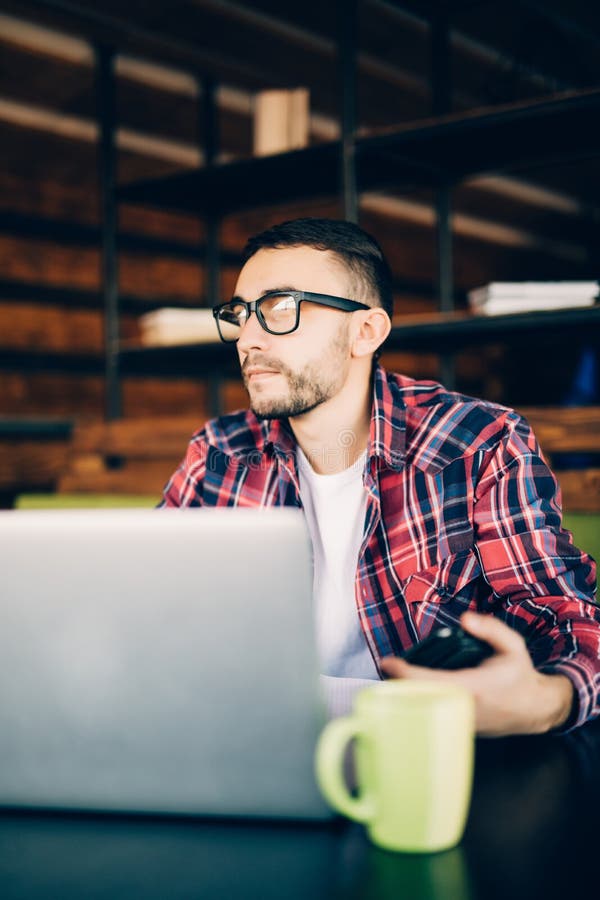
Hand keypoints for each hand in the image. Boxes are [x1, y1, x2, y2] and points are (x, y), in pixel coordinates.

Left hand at [379, 611, 574, 736]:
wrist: (536, 709)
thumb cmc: (520, 675)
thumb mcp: (513, 645)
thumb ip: (491, 629)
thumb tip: (465, 619)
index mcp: (472, 687)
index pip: (428, 682)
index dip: (403, 673)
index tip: (388, 662)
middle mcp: (463, 709)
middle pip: (417, 699)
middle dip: (396, 684)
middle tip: (387, 668)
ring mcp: (460, 723)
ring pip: (422, 711)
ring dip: (405, 695)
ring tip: (396, 676)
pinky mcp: (460, 729)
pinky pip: (432, 716)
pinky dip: (419, 703)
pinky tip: (413, 690)